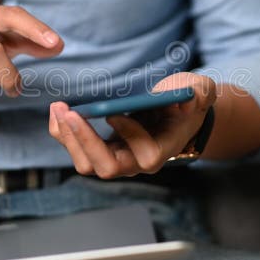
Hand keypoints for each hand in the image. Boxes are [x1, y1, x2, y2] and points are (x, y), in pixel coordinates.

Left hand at [48, 72, 216, 177]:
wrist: (173, 111)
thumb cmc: (186, 102)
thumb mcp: (200, 92)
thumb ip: (201, 94)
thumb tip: (190, 99)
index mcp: (163, 149)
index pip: (145, 157)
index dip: (130, 137)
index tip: (115, 114)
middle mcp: (136, 162)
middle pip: (106, 167)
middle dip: (85, 141)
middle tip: (70, 113)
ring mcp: (116, 158)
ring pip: (86, 163)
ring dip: (68, 137)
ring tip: (59, 108)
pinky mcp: (100, 149)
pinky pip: (76, 149)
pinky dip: (63, 132)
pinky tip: (58, 110)